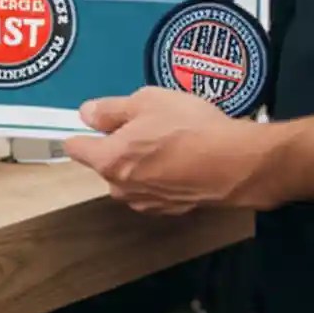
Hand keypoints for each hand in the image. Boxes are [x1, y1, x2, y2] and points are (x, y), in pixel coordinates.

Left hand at [64, 87, 280, 213]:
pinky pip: (154, 187)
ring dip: (141, 162)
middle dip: (118, 145)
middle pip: (106, 162)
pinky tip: (184, 160)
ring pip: (130, 177)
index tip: (98, 122)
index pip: (76, 148)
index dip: (83, 132)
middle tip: (148, 124)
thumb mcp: (147, 102)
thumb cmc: (188, 127)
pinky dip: (162, 176)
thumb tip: (86, 114)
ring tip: (171, 141)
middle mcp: (120, 188)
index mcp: (108, 161)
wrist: (237, 164)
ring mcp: (146, 203)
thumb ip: (110, 109)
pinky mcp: (170, 211)